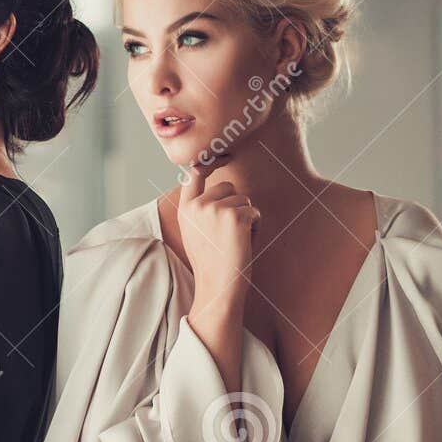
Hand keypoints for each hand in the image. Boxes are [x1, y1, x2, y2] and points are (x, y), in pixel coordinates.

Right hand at [177, 158, 259, 314]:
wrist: (218, 288)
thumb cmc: (212, 264)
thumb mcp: (195, 233)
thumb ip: (199, 210)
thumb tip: (212, 184)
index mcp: (186, 210)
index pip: (195, 174)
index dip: (210, 160)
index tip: (224, 153)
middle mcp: (198, 206)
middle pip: (227, 186)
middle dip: (235, 204)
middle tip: (229, 233)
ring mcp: (215, 209)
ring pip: (243, 199)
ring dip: (246, 218)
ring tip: (235, 241)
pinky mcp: (234, 216)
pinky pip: (254, 213)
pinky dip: (255, 228)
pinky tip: (244, 244)